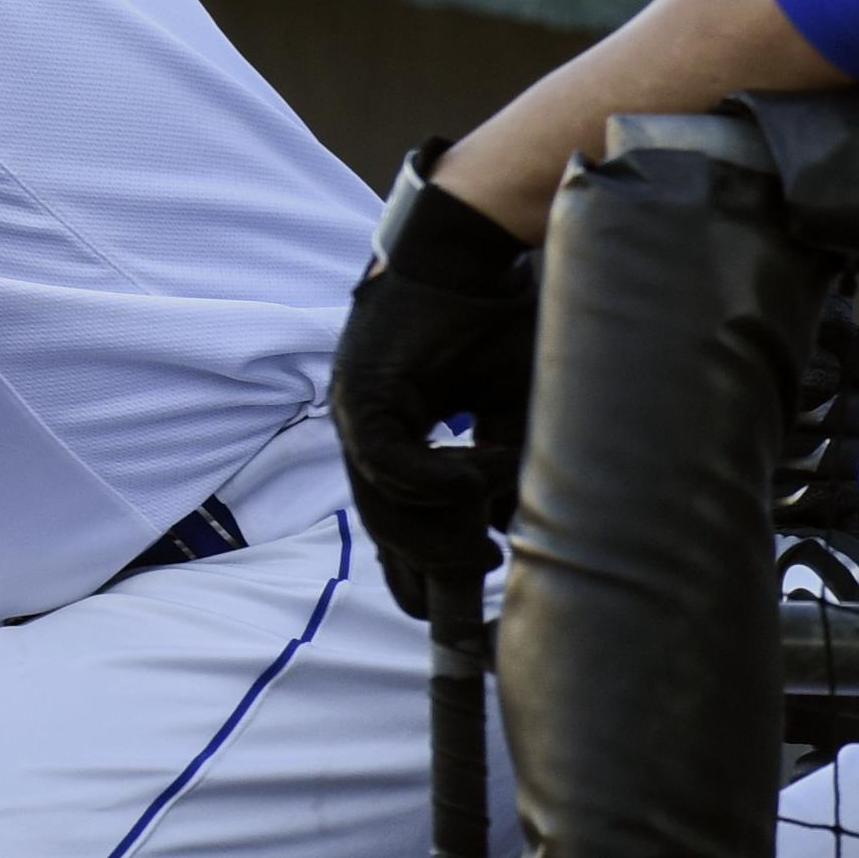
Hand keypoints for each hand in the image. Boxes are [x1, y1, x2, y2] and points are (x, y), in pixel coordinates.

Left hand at [328, 145, 538, 635]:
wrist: (472, 252)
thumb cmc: (491, 319)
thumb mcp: (503, 404)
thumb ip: (497, 463)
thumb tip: (503, 523)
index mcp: (390, 427)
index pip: (394, 513)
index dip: (416, 563)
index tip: (447, 605)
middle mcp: (363, 424)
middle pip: (382, 519)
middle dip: (425, 562)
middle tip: (478, 577)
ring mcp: (354, 409)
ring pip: (379, 498)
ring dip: (436, 524)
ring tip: (483, 541)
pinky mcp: (360, 392)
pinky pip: (385, 459)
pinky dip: (430, 479)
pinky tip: (474, 477)